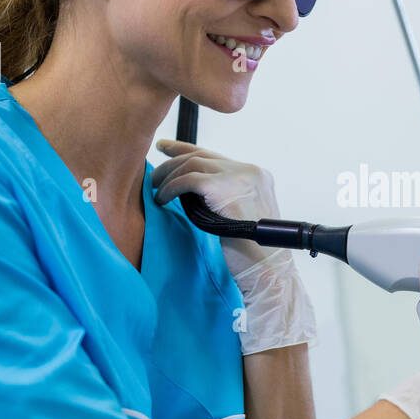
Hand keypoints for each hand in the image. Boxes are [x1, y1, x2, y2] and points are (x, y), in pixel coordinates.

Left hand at [151, 139, 315, 354]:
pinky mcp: (223, 187)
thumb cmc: (252, 253)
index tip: (166, 148)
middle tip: (152, 169)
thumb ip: (224, 197)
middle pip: (202, 155)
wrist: (267, 270)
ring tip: (155, 190)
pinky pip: (187, 180)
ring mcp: (239, 176)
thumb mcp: (241, 216)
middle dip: (172, 157)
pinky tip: (161, 199)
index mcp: (257, 175)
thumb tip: (190, 190)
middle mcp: (250, 171)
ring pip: (192, 163)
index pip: (215, 156)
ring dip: (168, 176)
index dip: (186, 149)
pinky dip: (170, 188)